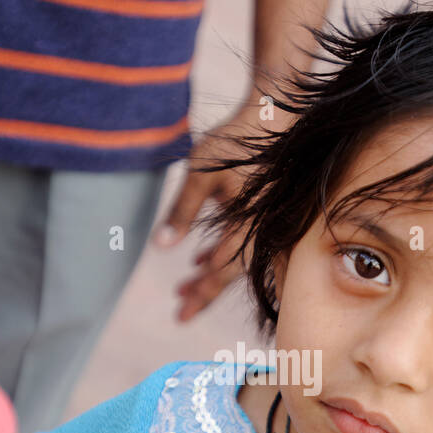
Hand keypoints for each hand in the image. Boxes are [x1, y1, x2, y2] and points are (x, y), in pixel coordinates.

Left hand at [154, 97, 287, 322]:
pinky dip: (217, 256)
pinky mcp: (257, 212)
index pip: (220, 272)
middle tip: (180, 314)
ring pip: (232, 260)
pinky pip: (238, 244)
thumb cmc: (235, 143)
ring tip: (183, 290)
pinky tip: (198, 260)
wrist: (271, 116)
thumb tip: (161, 246)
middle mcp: (257, 231)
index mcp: (246, 227)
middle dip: (203, 294)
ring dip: (208, 277)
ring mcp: (260, 222)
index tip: (180, 316)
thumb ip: (181, 210)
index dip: (201, 295)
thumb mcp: (200, 173)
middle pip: (228, 274)